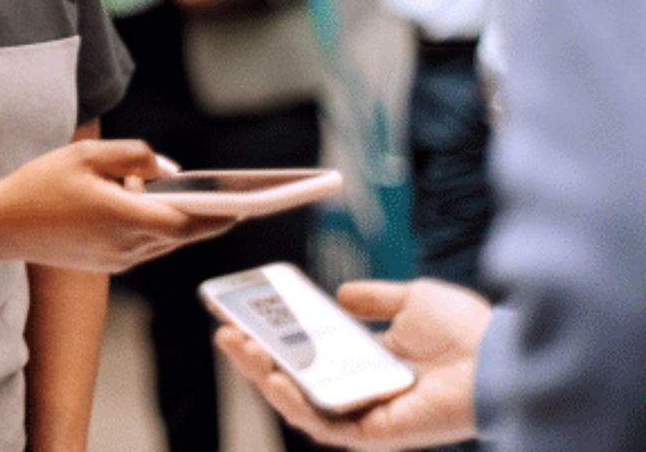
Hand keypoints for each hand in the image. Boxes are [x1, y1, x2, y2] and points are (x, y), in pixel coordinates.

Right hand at [0, 139, 236, 271]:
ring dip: (181, 220)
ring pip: (166, 241)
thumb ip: (133, 156)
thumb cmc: (40, 184)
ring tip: (200, 198)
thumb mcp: (87, 154)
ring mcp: (118, 260)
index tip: (249, 204)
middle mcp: (128, 246)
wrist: (1, 226)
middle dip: (211, 217)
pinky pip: (146, 245)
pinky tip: (154, 206)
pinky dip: (158, 227)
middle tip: (240, 201)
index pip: (189, 221)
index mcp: (125, 217)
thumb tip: (168, 169)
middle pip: (184, 234)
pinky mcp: (109, 264)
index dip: (222, 213)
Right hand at [215, 278, 490, 449]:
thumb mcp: (412, 300)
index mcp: (371, 364)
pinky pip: (323, 423)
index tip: (245, 314)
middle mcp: (364, 392)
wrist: (501, 357)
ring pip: (300, 403)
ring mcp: (366, 415)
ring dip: (263, 376)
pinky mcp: (374, 434)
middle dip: (255, 356)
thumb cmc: (466, 331)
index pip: (311, 356)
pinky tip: (272, 375)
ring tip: (237, 347)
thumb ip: (376, 299)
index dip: (276, 338)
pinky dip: (294, 401)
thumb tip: (344, 294)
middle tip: (226, 330)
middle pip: (296, 380)